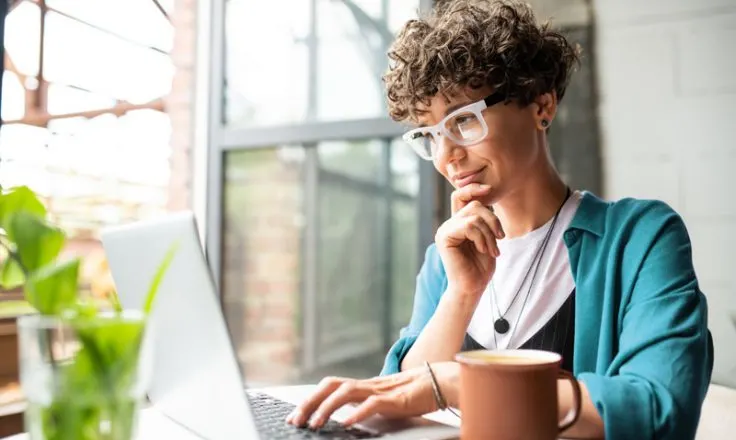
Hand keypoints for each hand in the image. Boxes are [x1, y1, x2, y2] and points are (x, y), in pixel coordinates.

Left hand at [285, 362, 459, 429]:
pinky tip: (346, 423)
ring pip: (345, 393)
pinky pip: (371, 404)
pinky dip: (357, 413)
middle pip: (330, 386)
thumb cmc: (411, 394)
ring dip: (326, 408)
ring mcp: (379, 390)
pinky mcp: (393, 399)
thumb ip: (362, 406)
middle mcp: (366, 385)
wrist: (438, 383)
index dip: (309, 399)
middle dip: (309, 402)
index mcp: (361, 386)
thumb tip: (341, 417)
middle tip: (295, 420)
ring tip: (315, 424)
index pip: (328, 387)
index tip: (294, 416)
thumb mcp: (380, 402)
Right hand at [435, 184, 503, 299]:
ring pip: (474, 215)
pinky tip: (484, 250)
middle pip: (474, 205)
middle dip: (493, 220)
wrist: (473, 287)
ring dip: (489, 233)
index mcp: (458, 222)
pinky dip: (482, 237)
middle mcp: (449, 224)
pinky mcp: (444, 237)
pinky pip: (468, 225)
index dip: (474, 188)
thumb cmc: (481, 266)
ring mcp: (444, 230)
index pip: (461, 195)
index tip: (490, 189)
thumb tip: (487, 195)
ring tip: (492, 249)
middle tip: (500, 239)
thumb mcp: (487, 237)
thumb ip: (484, 219)